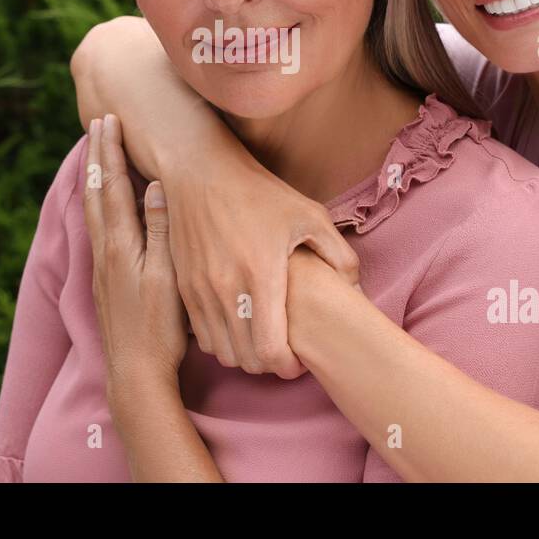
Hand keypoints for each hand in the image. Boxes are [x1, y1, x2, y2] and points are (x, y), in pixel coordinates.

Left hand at [84, 113, 187, 390]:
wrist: (134, 374)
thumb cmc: (159, 329)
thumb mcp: (168, 277)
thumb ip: (162, 230)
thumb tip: (158, 185)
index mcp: (120, 245)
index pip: (113, 186)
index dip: (111, 152)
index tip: (108, 120)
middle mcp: (104, 252)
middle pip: (95, 193)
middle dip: (96, 156)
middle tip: (95, 124)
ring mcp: (102, 268)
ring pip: (93, 211)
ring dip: (94, 178)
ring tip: (95, 155)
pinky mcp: (105, 282)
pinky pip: (97, 229)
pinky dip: (97, 204)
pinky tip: (102, 208)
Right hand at [161, 151, 359, 378]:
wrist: (200, 171)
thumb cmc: (259, 193)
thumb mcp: (311, 215)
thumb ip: (339, 254)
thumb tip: (355, 289)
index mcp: (261, 275)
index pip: (270, 351)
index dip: (288, 367)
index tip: (298, 361)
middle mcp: (225, 289)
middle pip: (246, 359)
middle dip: (268, 365)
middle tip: (283, 352)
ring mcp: (199, 289)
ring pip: (221, 352)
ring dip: (242, 356)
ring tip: (260, 341)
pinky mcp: (183, 286)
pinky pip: (201, 335)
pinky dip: (220, 341)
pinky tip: (237, 325)